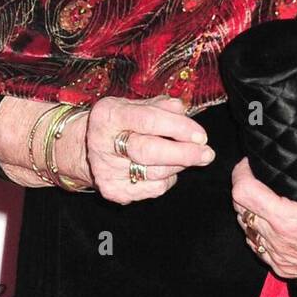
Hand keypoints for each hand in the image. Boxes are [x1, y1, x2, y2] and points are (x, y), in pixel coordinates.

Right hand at [84, 94, 214, 203]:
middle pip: (149, 151)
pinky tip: (166, 168)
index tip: (201, 135)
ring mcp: (106, 170)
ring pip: (155, 172)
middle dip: (184, 153)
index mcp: (109, 115)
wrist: (89, 147)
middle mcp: (103, 143)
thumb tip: (183, 111)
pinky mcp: (113, 191)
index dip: (178, 128)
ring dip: (179, 165)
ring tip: (188, 156)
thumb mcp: (136, 105)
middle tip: (207, 153)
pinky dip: (168, 179)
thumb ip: (161, 106)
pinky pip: (153, 189)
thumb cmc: (121, 122)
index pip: (149, 120)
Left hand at [230, 122, 296, 287]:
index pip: (244, 194)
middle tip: (255, 174)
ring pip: (247, 232)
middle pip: (241, 211)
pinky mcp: (286, 270)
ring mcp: (281, 260)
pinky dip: (258, 233)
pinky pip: (259, 249)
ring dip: (249, 212)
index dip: (241, 174)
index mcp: (289, 223)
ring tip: (262, 194)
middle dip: (243, 190)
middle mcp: (280, 244)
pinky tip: (270, 221)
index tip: (249, 163)